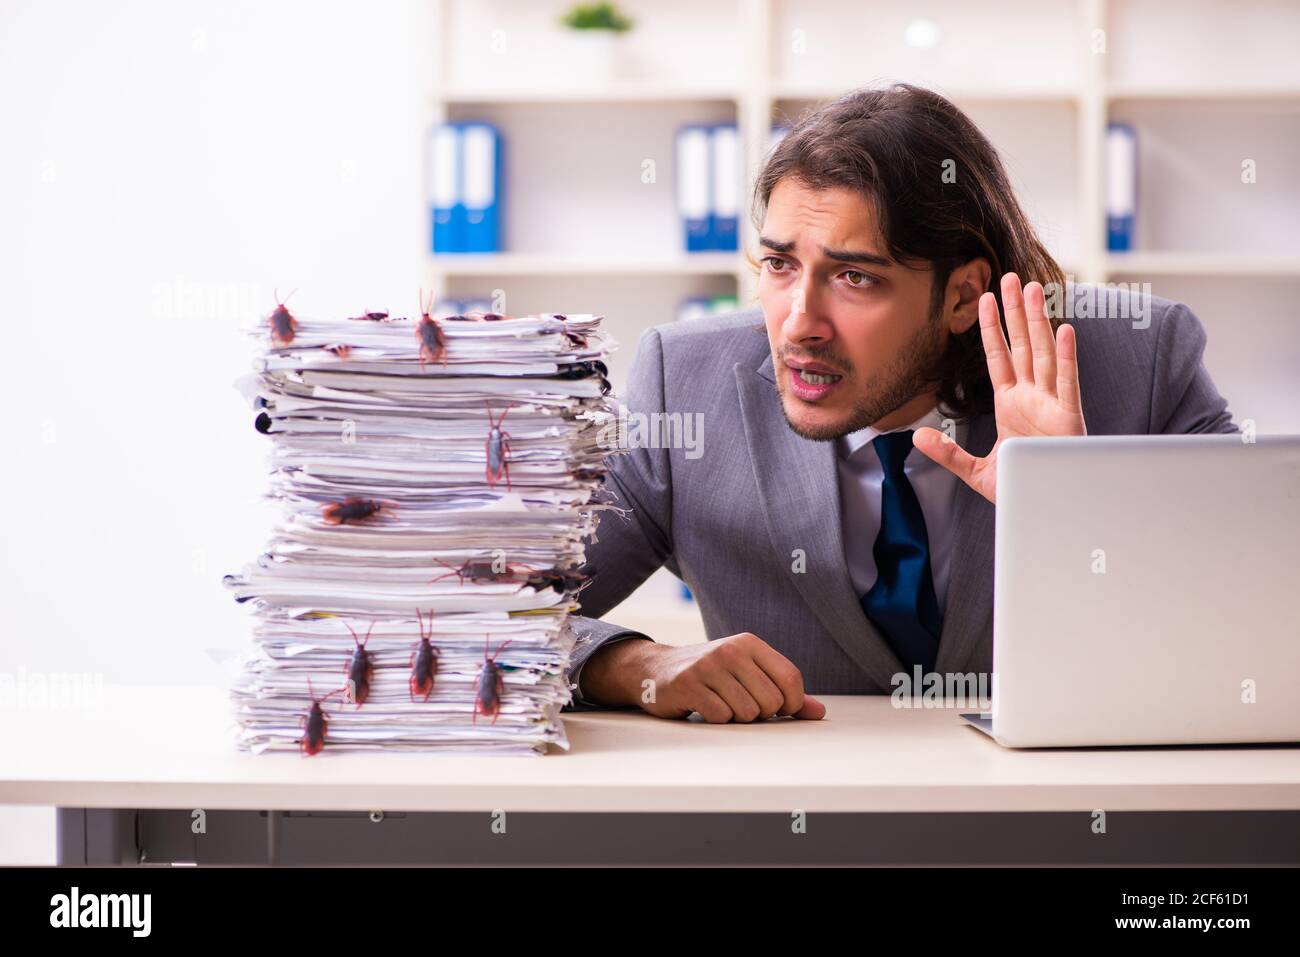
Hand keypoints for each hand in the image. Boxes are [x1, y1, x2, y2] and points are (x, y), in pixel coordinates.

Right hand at [581, 632, 825, 722]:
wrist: (655, 669)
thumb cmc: (709, 675)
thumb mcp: (747, 674)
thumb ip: (784, 692)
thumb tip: (819, 712)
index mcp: (750, 643)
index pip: (791, 678)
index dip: (790, 704)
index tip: (777, 710)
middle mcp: (730, 650)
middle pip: (771, 701)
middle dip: (760, 713)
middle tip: (739, 704)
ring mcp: (708, 666)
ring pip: (747, 713)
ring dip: (735, 718)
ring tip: (720, 704)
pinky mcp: (688, 684)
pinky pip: (720, 717)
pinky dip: (715, 720)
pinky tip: (704, 707)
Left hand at [913, 273, 1085, 503]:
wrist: (1048, 509)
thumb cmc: (1021, 488)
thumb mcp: (976, 471)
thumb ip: (948, 453)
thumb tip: (916, 439)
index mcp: (1011, 404)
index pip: (998, 356)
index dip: (991, 328)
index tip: (985, 298)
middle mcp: (1032, 396)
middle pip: (1023, 344)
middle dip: (1016, 312)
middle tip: (1011, 277)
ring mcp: (1051, 403)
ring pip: (1045, 353)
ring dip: (1040, 321)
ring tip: (1035, 289)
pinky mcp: (1069, 417)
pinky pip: (1068, 382)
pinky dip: (1067, 356)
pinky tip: (1064, 330)